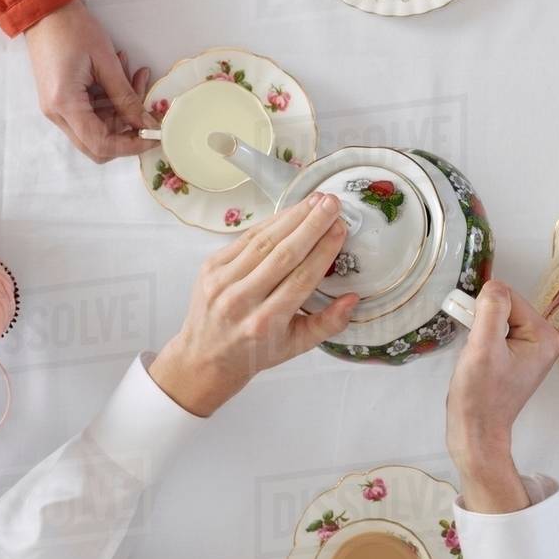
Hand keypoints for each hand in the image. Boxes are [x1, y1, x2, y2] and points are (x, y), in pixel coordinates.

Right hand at [25, 0, 157, 161]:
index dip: (131, 145)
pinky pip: (91, 113)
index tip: (153, 135)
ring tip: (136, 75)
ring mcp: (57, 108)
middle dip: (127, 131)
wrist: (45, 9)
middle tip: (148, 111)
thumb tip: (148, 124)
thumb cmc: (73, 28)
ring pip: (98, 128)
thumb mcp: (106, 61)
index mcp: (65, 104)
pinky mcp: (62, 100)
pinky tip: (122, 74)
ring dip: (122, 109)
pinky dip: (111, 100)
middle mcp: (57, 114)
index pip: (101, 144)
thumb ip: (127, 97)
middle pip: (98, 145)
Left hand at [149, 195, 359, 414]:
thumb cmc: (256, 352)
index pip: (302, 279)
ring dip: (292, 217)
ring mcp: (221, 281)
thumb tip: (353, 298)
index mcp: (266, 323)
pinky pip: (245, 239)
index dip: (323, 251)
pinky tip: (289, 212)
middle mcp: (241, 300)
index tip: (340, 228)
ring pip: (263, 241)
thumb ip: (327, 325)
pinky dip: (270, 223)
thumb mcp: (295, 346)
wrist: (204, 358)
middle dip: (311, 225)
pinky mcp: (209, 267)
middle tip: (333, 202)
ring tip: (316, 201)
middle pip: (283, 254)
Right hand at [446, 280, 558, 512]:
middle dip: (482, 321)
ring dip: (479, 332)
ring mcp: (531, 350)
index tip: (474, 337)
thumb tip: (493, 284)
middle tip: (475, 351)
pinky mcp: (516, 358)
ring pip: (497, 319)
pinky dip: (481, 341)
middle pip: (505, 307)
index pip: (509, 298)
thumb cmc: (480, 394)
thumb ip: (491, 310)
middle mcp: (544, 340)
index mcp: (545, 335)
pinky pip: (495, 333)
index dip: (484, 311)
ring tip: (475, 358)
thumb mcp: (483, 347)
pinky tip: (477, 361)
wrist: (475, 432)